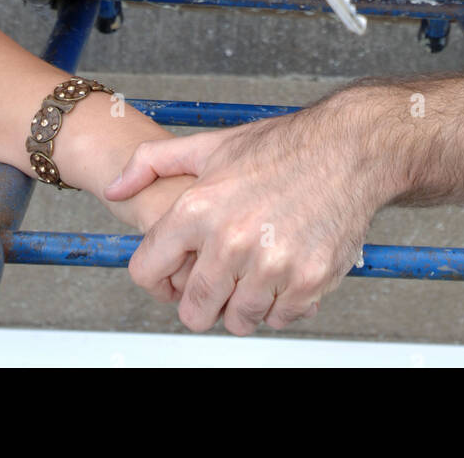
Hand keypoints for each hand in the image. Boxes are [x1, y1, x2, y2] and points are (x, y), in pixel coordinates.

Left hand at [104, 89, 392, 334]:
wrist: (348, 148)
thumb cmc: (283, 146)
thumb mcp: (211, 144)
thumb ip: (152, 162)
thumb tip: (115, 188)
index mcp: (199, 208)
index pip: (147, 272)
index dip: (158, 277)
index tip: (175, 274)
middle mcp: (231, 241)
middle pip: (192, 311)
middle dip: (203, 299)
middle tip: (222, 276)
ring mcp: (270, 265)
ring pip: (237, 320)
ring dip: (244, 303)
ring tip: (257, 269)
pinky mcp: (307, 282)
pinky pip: (278, 319)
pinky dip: (280, 303)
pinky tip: (285, 269)